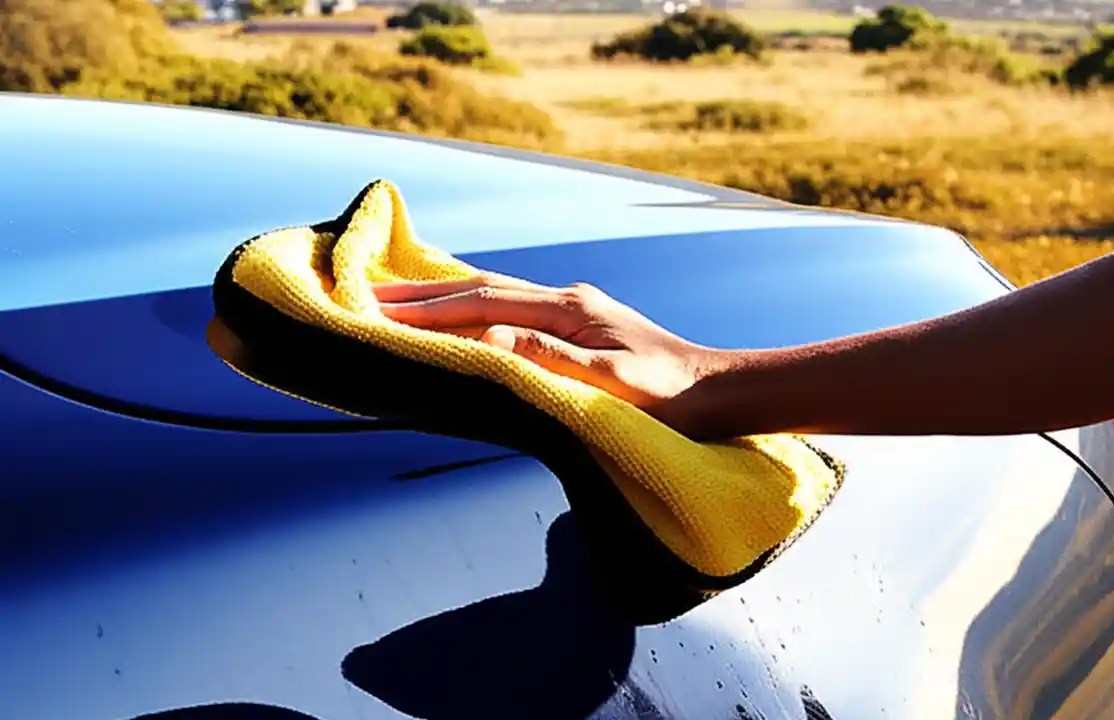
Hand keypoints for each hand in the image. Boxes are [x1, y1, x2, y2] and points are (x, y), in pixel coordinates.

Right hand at [374, 274, 721, 433]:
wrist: (713, 390)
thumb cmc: (668, 396)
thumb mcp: (611, 383)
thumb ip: (550, 358)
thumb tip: (489, 336)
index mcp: (569, 310)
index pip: (484, 303)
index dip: (430, 309)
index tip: (380, 312)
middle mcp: (565, 299)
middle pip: (479, 288)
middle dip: (422, 293)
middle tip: (366, 294)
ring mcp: (570, 308)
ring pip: (492, 292)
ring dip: (442, 295)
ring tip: (395, 297)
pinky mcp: (575, 323)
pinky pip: (509, 305)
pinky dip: (471, 304)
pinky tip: (457, 310)